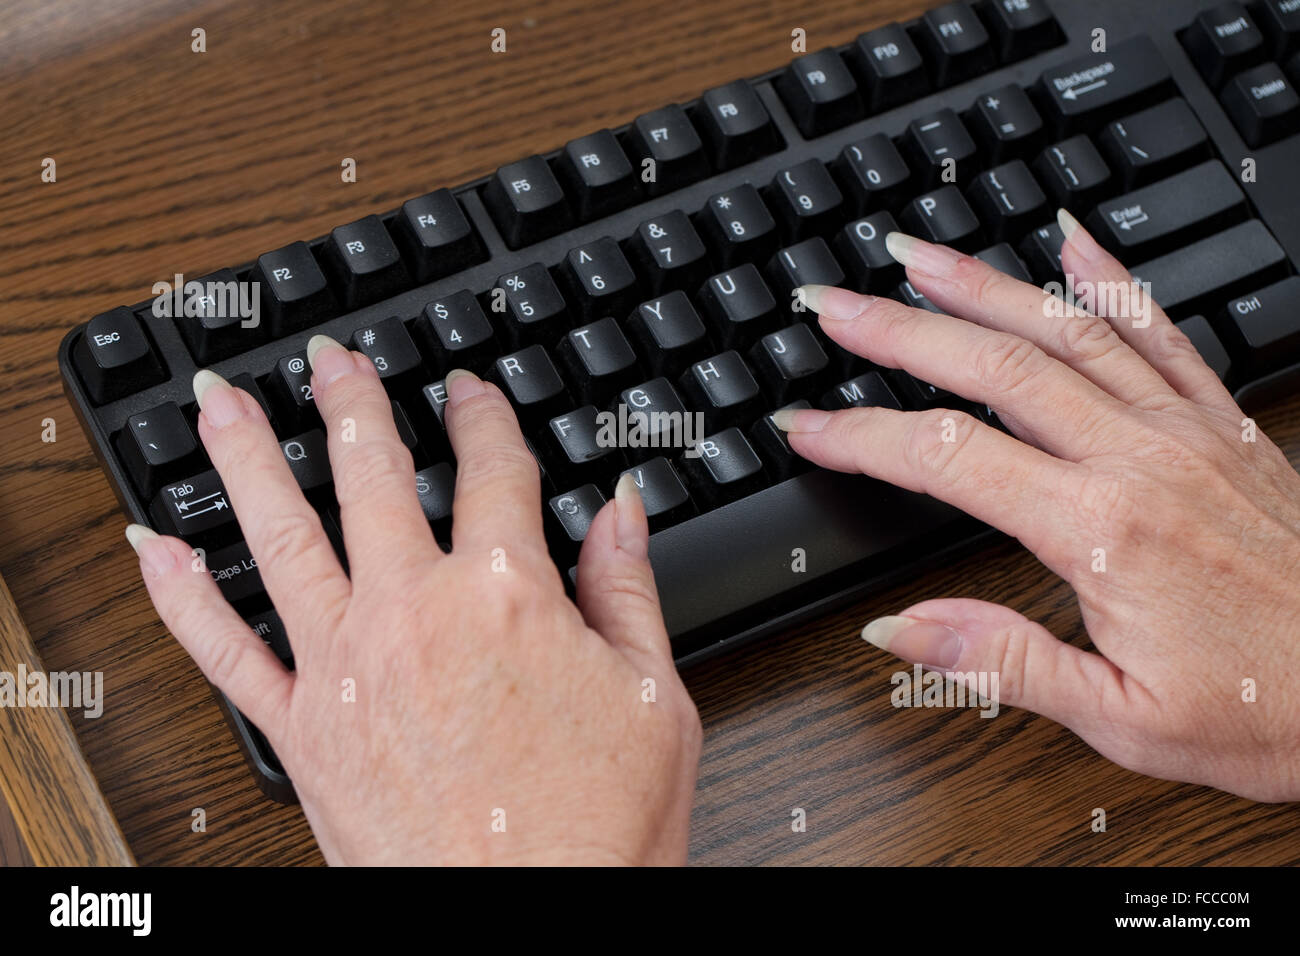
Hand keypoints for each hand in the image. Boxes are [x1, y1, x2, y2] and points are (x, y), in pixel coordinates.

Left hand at [125, 343, 700, 863]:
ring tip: (222, 402)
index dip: (483, 417)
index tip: (468, 391)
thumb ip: (629, 591)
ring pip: (281, 536)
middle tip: (332, 359)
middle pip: (373, 476)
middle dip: (354, 403)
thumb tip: (619, 513)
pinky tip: (154, 547)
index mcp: (507, 596)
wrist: (534, 926)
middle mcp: (413, 614)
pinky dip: (181, 595)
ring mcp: (346, 668)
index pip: (492, 473)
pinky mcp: (302, 731)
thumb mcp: (655, 698)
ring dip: (249, 457)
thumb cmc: (598, 831)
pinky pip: (223, 651)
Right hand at [779, 211, 1299, 801]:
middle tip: (832, 304)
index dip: (861, 436)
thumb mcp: (1121, 719)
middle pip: (993, 366)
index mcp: (1102, 530)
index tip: (807, 424)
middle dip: (897, 330)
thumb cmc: (1266, 710)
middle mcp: (1141, 460)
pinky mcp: (1222, 427)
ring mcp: (1184, 432)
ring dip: (981, 285)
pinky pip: (1159, 331)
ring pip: (1065, 330)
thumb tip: (896, 629)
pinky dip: (1109, 278)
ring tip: (916, 256)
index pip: (947, 459)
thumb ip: (1001, 662)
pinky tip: (1070, 238)